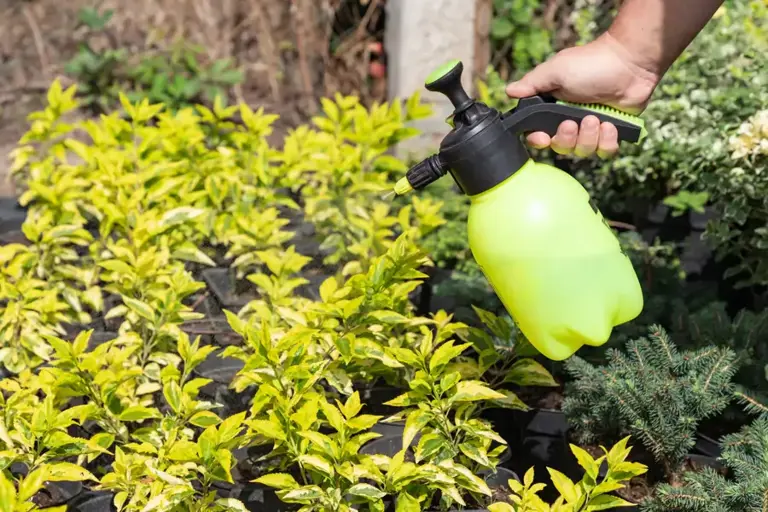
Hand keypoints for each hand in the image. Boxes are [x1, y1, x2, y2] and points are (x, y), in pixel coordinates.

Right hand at [505, 33, 659, 157]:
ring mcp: (591, 128)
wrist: (630, 64)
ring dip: (589, 137)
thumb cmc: (591, 64)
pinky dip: (608, 141)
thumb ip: (532, 83)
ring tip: (597, 118)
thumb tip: (508, 91)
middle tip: (575, 122)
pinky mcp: (612, 132)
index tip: (544, 136)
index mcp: (553, 109)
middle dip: (567, 138)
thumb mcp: (555, 71)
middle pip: (560, 148)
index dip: (540, 141)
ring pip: (583, 152)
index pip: (538, 135)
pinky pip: (605, 151)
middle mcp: (570, 121)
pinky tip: (611, 124)